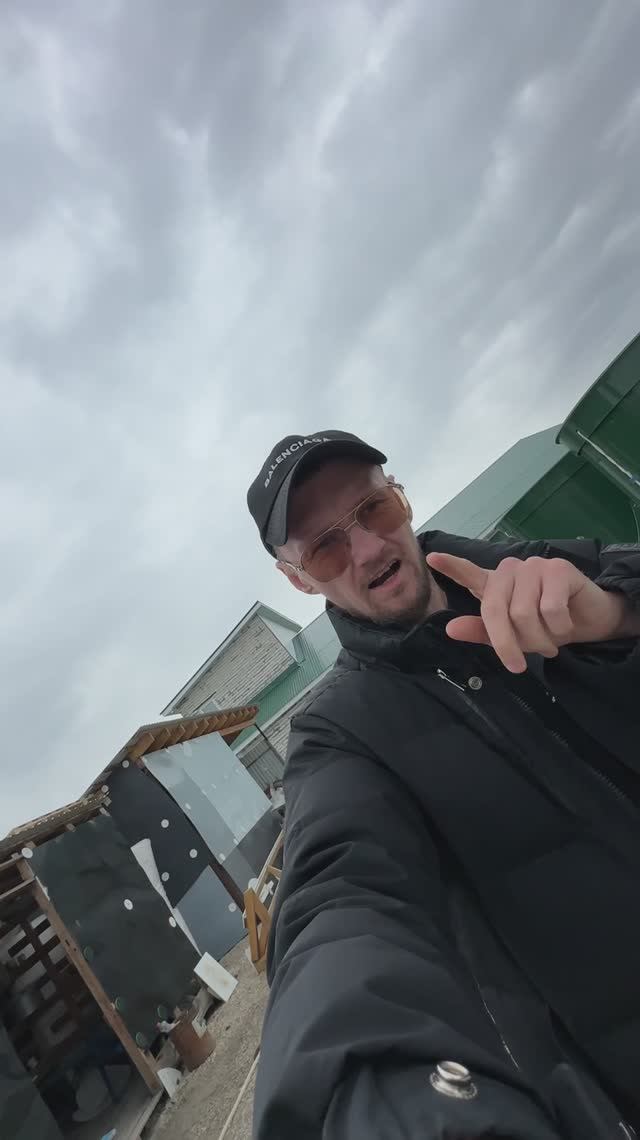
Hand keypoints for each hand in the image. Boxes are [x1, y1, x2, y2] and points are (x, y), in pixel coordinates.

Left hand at [426, 552, 629, 672]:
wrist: (588, 622)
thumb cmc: (545, 628)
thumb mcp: (512, 636)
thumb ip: (482, 632)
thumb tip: (450, 628)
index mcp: (494, 585)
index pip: (469, 573)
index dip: (451, 566)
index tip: (432, 557)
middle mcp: (510, 571)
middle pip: (496, 611)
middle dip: (507, 645)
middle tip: (519, 665)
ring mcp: (534, 567)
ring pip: (524, 613)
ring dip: (539, 639)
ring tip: (549, 643)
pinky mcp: (559, 569)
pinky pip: (551, 608)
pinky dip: (558, 628)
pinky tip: (566, 626)